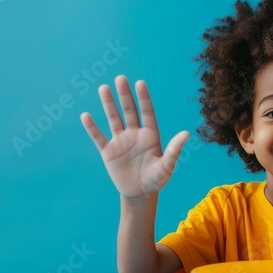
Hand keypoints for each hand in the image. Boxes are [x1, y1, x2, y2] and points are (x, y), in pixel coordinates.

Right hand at [80, 75, 188, 199]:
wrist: (140, 193)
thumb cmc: (156, 180)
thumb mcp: (166, 166)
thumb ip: (174, 150)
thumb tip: (187, 133)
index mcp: (151, 135)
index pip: (147, 112)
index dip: (143, 98)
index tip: (140, 83)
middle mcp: (135, 134)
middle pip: (129, 111)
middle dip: (125, 95)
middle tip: (120, 78)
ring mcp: (121, 141)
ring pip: (114, 119)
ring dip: (108, 104)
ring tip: (103, 88)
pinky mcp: (108, 152)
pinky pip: (98, 137)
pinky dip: (92, 127)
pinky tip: (86, 115)